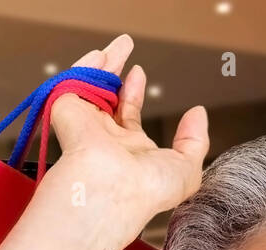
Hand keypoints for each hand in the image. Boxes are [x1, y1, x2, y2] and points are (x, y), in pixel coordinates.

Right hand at [47, 34, 209, 242]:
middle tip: (126, 48)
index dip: (133, 94)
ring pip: (91, 87)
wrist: (113, 188)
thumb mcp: (186, 168)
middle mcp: (104, 139)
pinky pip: (73, 82)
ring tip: (120, 44)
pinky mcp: (67, 111)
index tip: (139, 74)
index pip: (127, 117)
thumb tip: (198, 114)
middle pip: (108, 98)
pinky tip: (101, 54)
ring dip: (104, 63)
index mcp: (128, 152)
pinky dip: (86, 66)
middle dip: (116, 72)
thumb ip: (195, 140)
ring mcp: (85, 124)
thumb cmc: (147, 189)